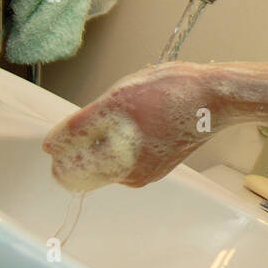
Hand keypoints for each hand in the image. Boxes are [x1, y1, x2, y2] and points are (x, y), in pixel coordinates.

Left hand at [41, 61, 212, 190]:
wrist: (216, 98)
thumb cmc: (172, 92)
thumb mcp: (119, 98)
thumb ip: (81, 126)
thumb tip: (51, 146)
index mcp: (118, 162)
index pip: (69, 165)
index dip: (62, 146)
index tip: (66, 131)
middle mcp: (131, 175)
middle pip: (86, 167)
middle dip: (82, 146)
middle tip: (95, 120)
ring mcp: (146, 172)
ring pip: (107, 161)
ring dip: (104, 143)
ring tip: (124, 114)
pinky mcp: (159, 167)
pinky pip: (127, 160)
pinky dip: (124, 143)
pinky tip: (140, 121)